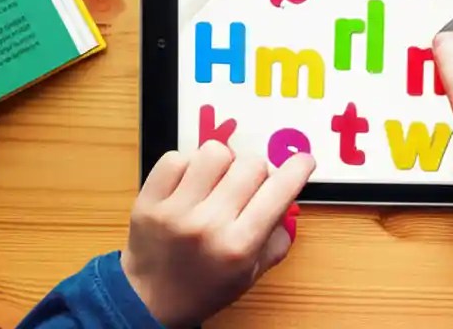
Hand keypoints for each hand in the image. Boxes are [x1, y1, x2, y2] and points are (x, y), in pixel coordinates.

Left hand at [122, 141, 314, 326]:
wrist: (150, 301)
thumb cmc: (206, 286)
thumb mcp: (252, 273)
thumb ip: (277, 236)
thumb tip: (288, 195)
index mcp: (239, 246)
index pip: (279, 191)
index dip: (297, 170)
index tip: (303, 162)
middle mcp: (208, 225)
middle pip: (250, 164)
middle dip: (258, 171)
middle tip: (249, 186)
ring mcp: (175, 211)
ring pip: (214, 152)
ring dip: (223, 162)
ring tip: (216, 182)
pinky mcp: (149, 200)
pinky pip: (176, 158)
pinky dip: (188, 165)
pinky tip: (190, 184)